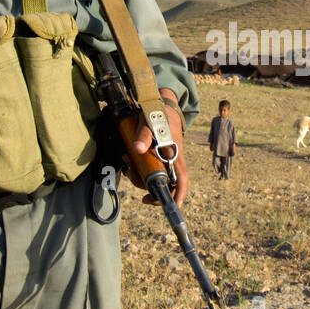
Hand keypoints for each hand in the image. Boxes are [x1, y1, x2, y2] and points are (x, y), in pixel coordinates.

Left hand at [131, 88, 188, 206]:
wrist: (161, 102)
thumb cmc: (158, 112)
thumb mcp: (150, 121)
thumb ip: (144, 134)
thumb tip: (136, 148)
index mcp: (174, 153)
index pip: (181, 178)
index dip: (179, 193)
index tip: (174, 206)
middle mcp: (171, 159)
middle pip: (166, 183)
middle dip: (152, 191)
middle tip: (142, 196)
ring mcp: (163, 158)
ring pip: (155, 177)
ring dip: (141, 178)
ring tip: (129, 169)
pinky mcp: (156, 155)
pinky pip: (149, 169)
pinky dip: (138, 169)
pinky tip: (128, 161)